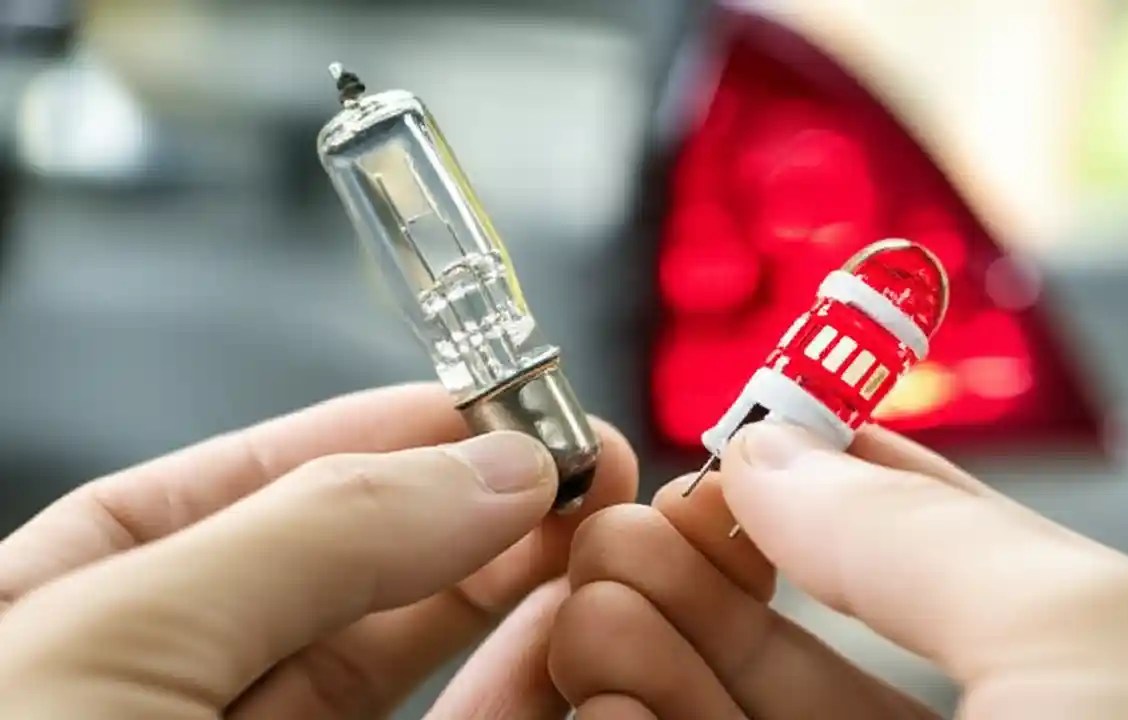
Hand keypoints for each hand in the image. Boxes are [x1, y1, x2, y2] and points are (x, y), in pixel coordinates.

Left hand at [0, 383, 636, 718]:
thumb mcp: (115, 649)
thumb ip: (308, 538)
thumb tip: (485, 463)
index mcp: (71, 605)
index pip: (246, 483)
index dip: (380, 434)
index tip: (500, 408)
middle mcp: (166, 683)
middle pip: (343, 563)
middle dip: (466, 505)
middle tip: (581, 464)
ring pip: (401, 659)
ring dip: (508, 594)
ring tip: (597, 539)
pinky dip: (513, 694)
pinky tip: (564, 646)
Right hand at [549, 422, 1127, 718]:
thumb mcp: (1080, 641)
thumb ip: (919, 535)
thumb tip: (774, 454)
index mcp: (1063, 694)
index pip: (912, 565)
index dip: (813, 495)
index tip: (728, 453)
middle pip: (799, 657)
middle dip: (699, 574)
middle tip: (623, 529)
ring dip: (647, 656)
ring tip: (596, 601)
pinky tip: (606, 705)